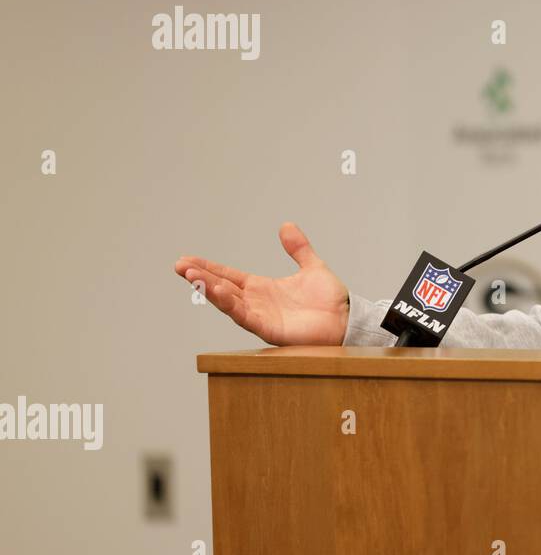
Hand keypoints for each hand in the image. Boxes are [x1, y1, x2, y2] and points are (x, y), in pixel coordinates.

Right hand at [174, 222, 349, 345]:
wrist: (347, 319)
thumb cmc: (330, 300)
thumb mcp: (312, 266)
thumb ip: (298, 248)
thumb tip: (286, 226)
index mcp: (262, 288)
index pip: (228, 275)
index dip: (209, 268)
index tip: (187, 259)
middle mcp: (257, 302)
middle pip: (222, 288)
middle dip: (200, 277)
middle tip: (180, 266)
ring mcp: (261, 317)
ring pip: (229, 303)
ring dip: (210, 290)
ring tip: (192, 276)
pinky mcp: (270, 329)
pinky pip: (246, 317)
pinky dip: (232, 305)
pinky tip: (220, 292)